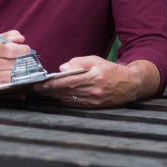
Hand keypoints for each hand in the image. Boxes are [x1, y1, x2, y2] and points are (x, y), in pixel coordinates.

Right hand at [0, 30, 30, 86]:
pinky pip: (12, 84)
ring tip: (22, 67)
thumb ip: (12, 35)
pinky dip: (18, 80)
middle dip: (24, 61)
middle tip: (26, 59)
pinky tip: (18, 75)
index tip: (27, 49)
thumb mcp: (0, 40)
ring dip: (22, 71)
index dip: (22, 49)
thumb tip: (21, 38)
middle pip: (15, 63)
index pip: (10, 50)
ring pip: (15, 75)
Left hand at [35, 56, 157, 107]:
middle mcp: (94, 91)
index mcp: (94, 77)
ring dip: (53, 96)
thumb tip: (62, 68)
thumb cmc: (112, 70)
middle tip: (34, 88)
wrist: (131, 85)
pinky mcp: (95, 107)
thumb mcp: (97, 60)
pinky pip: (75, 104)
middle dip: (49, 90)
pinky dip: (63, 101)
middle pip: (66, 91)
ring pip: (69, 99)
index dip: (52, 83)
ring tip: (41, 92)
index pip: (68, 81)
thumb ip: (79, 62)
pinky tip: (55, 97)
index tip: (40, 83)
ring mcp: (94, 101)